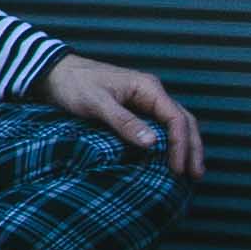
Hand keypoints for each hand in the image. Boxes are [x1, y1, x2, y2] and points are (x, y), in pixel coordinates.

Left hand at [44, 52, 205, 176]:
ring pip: (176, 124)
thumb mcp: (96, 103)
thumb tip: (153, 144)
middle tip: (195, 175)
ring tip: (191, 172)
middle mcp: (151, 93)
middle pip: (184, 121)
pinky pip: (161, 127)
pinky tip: (171, 160)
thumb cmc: (74, 84)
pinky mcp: (135, 110)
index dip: (181, 144)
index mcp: (147, 87)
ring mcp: (145, 102)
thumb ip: (123, 121)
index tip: (177, 169)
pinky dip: (171, 144)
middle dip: (192, 148)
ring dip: (186, 146)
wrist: (55, 73)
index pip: (176, 118)